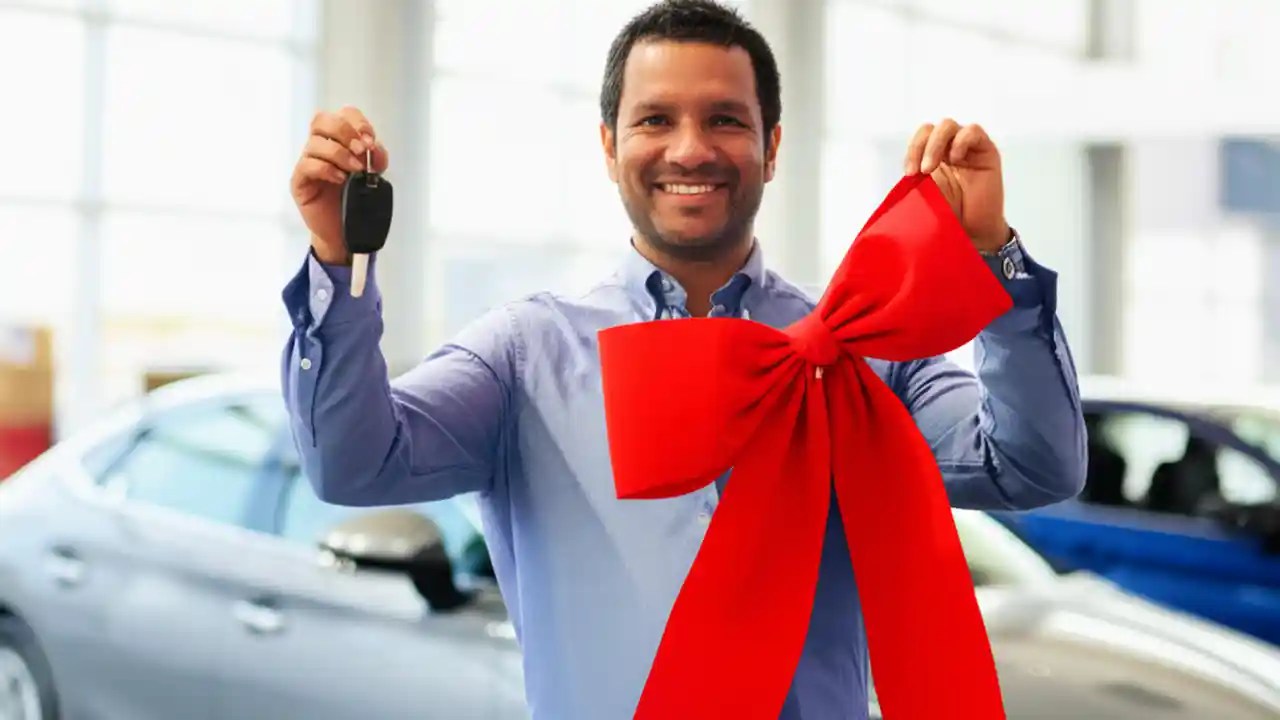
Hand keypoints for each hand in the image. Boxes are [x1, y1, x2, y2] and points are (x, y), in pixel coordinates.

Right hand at [290, 106, 389, 264]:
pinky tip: (340, 180)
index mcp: (338, 139)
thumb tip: (374, 149)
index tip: (370, 141)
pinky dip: (327, 169)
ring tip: (355, 170)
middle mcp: (320, 146)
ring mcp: (307, 161)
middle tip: (361, 151)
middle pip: (323, 119)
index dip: (358, 123)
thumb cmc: (355, 199)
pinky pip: (308, 165)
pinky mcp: (300, 180)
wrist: (346, 230)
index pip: (344, 114)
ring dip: (340, 154)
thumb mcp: (374, 175)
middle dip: (345, 132)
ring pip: (316, 142)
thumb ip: (376, 159)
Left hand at [903, 119, 1008, 252]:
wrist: (973, 231)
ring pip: (947, 126)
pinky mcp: (986, 150)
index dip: (912, 150)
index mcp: (932, 157)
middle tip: (921, 171)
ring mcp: (967, 148)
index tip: (909, 173)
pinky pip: (973, 131)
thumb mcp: (924, 195)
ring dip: (936, 143)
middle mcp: (948, 149)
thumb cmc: (951, 215)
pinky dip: (961, 141)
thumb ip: (914, 179)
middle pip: (930, 129)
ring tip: (932, 167)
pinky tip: (957, 159)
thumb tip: (902, 173)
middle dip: (920, 147)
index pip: (919, 138)